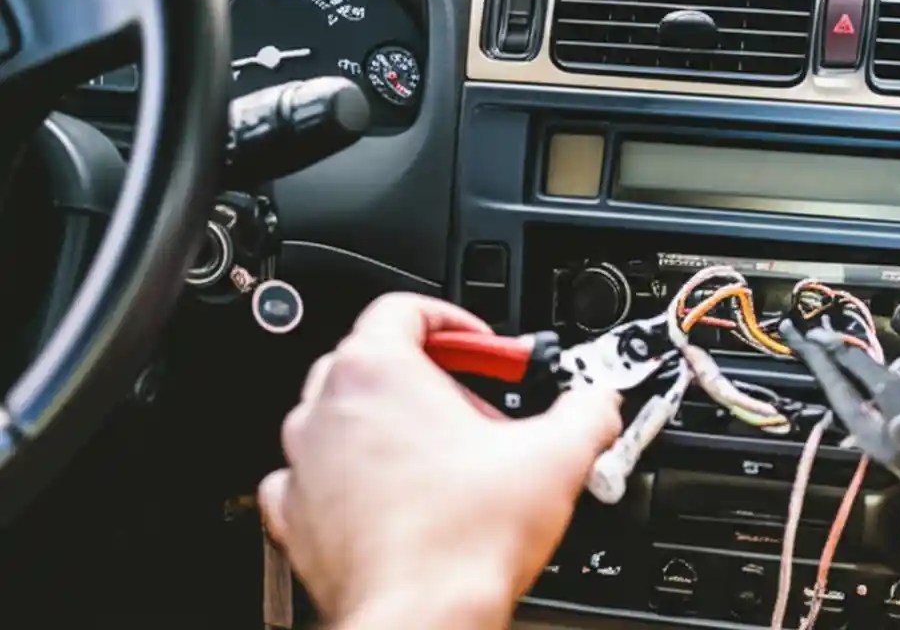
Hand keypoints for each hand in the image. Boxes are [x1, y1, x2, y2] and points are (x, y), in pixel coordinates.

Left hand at [258, 294, 621, 628]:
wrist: (420, 619)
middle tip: (477, 410)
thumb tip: (598, 404)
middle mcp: (327, 408)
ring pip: (343, 416)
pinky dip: (354, 476)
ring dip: (391, 424)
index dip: (453, 321)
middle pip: (374, 359)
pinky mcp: (294, 514)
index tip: (482, 349)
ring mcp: (303, 462)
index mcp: (378, 370)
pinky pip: (317, 474)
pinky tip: (399, 498)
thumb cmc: (465, 540)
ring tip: (445, 458)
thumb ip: (585, 411)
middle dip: (430, 377)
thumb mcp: (555, 456)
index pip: (404, 308)